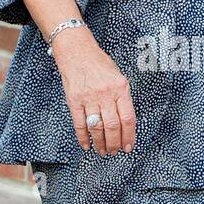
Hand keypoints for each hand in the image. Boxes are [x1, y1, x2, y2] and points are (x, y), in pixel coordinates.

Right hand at [52, 27, 135, 154]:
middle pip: (112, 126)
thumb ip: (122, 97)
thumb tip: (125, 122)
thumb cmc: (99, 63)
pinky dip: (83, 137)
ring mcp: (88, 97)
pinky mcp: (74, 100)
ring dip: (101, 143)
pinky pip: (79, 123)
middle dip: (115, 143)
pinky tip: (87, 145)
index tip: (129, 146)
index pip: (128, 118)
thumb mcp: (118, 76)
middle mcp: (105, 94)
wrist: (77, 51)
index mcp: (120, 88)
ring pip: (96, 127)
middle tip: (115, 152)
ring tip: (103, 151)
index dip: (129, 135)